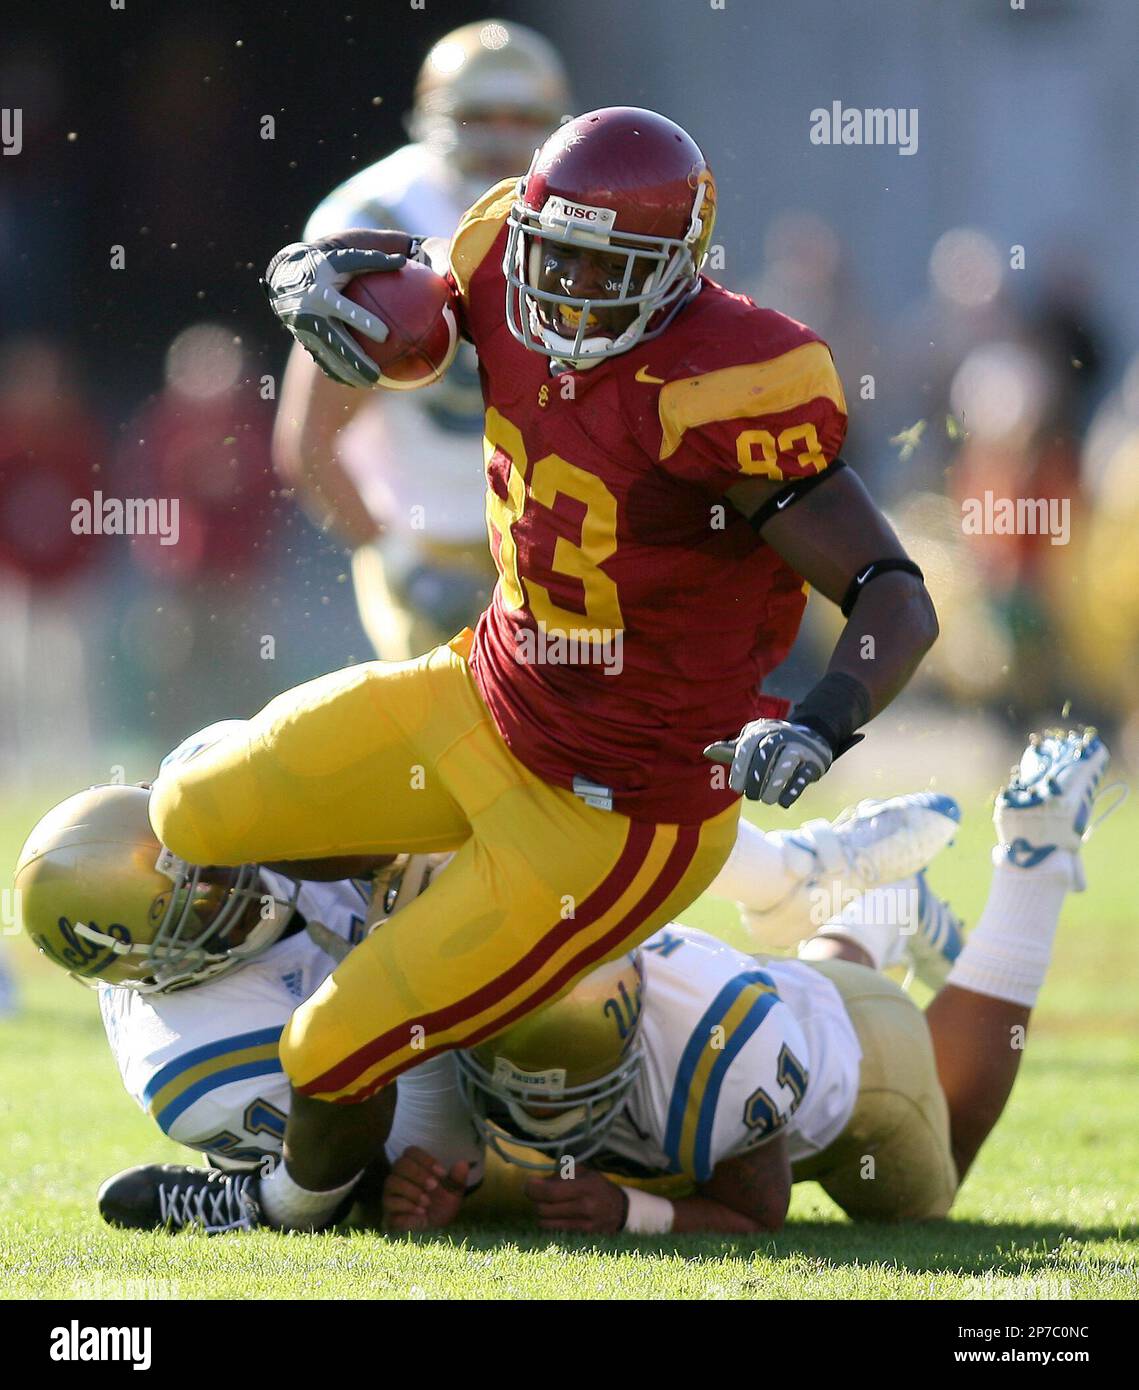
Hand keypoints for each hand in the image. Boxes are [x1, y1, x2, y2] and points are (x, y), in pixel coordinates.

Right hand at [262, 235, 407, 388]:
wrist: (283, 277)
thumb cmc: (322, 266)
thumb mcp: (342, 259)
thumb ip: (371, 260)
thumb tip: (403, 260)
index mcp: (321, 294)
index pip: (345, 310)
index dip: (363, 322)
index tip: (385, 335)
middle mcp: (311, 316)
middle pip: (336, 344)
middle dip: (355, 361)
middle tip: (377, 374)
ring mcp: (305, 332)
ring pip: (329, 358)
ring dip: (349, 373)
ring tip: (371, 383)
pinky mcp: (305, 341)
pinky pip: (323, 361)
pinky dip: (338, 372)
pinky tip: (356, 382)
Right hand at [382, 1146, 468, 1232]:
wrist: (433, 1231)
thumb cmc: (441, 1207)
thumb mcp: (453, 1193)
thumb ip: (457, 1179)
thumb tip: (463, 1163)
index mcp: (414, 1166)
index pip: (411, 1152)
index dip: (426, 1160)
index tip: (442, 1173)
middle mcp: (399, 1176)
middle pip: (400, 1164)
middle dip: (419, 1174)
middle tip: (434, 1186)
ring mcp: (391, 1192)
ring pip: (392, 1181)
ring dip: (412, 1191)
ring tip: (427, 1203)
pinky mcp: (388, 1209)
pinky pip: (390, 1201)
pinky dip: (407, 1206)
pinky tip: (421, 1213)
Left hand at [524, 1167, 627, 1232]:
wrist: (621, 1211)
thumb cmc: (598, 1187)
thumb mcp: (584, 1173)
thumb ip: (561, 1174)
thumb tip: (537, 1182)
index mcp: (586, 1186)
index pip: (551, 1192)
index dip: (533, 1188)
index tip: (529, 1183)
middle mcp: (586, 1207)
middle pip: (544, 1208)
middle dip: (535, 1199)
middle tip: (536, 1192)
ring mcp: (584, 1225)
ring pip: (546, 1222)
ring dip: (541, 1212)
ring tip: (547, 1203)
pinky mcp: (582, 1238)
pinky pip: (554, 1231)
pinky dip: (549, 1222)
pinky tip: (554, 1214)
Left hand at [704, 719, 832, 807]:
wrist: (812, 739)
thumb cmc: (773, 744)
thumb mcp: (752, 743)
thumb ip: (732, 750)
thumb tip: (708, 751)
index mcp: (762, 730)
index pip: (748, 746)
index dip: (740, 768)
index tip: (735, 788)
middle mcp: (781, 735)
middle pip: (767, 753)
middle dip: (757, 776)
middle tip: (751, 796)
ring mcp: (800, 747)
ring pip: (786, 763)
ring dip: (775, 784)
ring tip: (766, 801)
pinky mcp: (814, 761)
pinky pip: (804, 774)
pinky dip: (794, 789)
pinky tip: (784, 802)